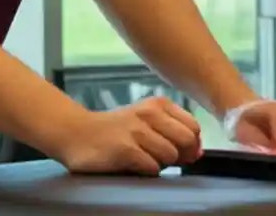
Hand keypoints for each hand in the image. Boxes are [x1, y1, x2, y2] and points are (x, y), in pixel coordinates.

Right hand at [52, 96, 202, 175]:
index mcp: (158, 104)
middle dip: (180, 155)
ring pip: (170, 155)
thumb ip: (173, 131)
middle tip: (164, 158)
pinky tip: (133, 164)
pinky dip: (146, 170)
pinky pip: (152, 167)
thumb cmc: (116, 130)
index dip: (191, 144)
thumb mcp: (146, 120)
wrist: (77, 133)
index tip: (180, 152)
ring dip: (160, 163)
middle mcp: (149, 114)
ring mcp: (137, 131)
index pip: (193, 127)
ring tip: (143, 159)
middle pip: (187, 141)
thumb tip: (198, 151)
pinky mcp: (125, 150)